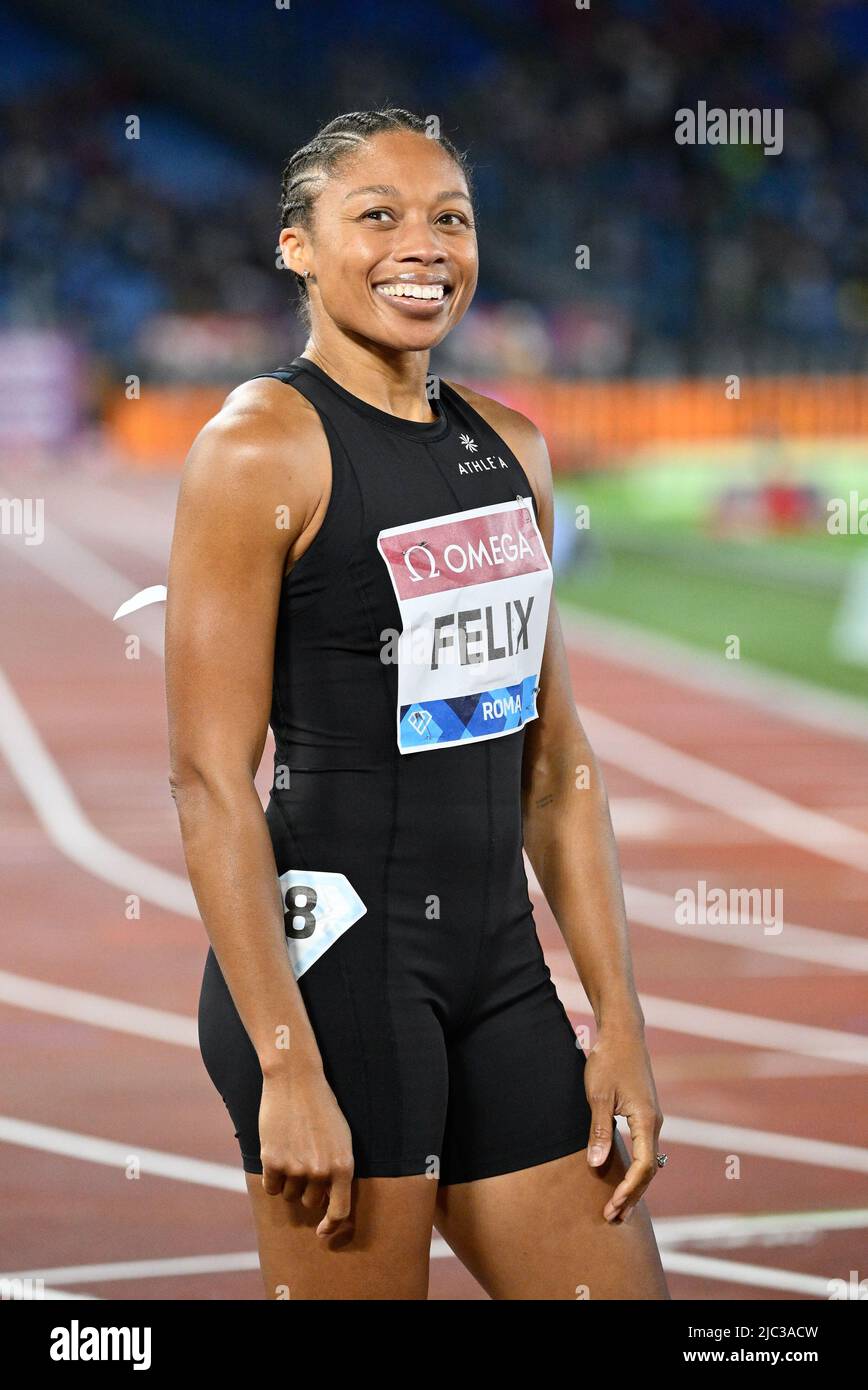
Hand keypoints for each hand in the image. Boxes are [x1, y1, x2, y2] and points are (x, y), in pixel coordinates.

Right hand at [258, 1065, 354, 1237]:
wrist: (295, 1081)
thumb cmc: (321, 1108)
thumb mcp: (341, 1139)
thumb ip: (337, 1171)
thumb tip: (328, 1205)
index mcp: (343, 1166)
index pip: (340, 1211)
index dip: (331, 1226)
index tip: (322, 1232)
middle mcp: (321, 1171)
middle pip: (310, 1202)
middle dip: (307, 1188)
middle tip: (304, 1159)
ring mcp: (296, 1168)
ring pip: (289, 1194)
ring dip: (288, 1180)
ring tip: (292, 1148)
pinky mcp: (273, 1161)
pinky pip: (271, 1187)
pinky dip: (271, 1176)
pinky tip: (276, 1150)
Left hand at [582, 1027, 663, 1222]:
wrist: (622, 1034)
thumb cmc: (608, 1061)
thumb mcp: (598, 1096)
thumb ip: (598, 1131)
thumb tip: (597, 1165)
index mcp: (646, 1120)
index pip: (644, 1167)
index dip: (628, 1190)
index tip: (612, 1206)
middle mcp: (655, 1123)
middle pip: (649, 1170)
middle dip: (632, 1195)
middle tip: (612, 1216)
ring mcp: (652, 1119)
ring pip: (648, 1160)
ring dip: (634, 1184)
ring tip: (617, 1206)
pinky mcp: (645, 1114)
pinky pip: (645, 1149)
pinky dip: (635, 1168)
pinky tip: (622, 1177)